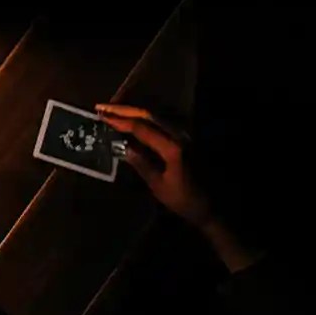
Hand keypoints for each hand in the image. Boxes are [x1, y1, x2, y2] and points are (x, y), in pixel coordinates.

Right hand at [98, 104, 261, 272]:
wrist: (213, 207)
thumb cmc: (184, 200)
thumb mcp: (159, 186)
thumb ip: (142, 164)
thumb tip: (123, 147)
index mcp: (172, 147)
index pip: (141, 128)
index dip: (120, 121)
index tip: (102, 116)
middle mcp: (180, 136)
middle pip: (148, 115)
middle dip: (124, 110)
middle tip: (103, 107)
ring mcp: (184, 136)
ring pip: (156, 116)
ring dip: (134, 112)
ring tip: (114, 111)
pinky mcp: (185, 139)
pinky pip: (162, 124)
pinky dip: (145, 120)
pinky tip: (133, 122)